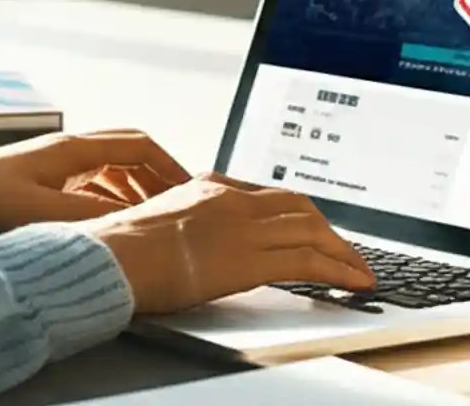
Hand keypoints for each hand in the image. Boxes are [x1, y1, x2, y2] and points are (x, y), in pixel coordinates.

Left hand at [0, 130, 189, 233]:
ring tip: (158, 214)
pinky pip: (95, 181)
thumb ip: (92, 216)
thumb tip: (134, 221)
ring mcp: (59, 162)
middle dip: (161, 175)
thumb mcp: (42, 213)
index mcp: (75, 149)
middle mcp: (71, 149)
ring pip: (115, 167)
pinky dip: (116, 196)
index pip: (140, 147)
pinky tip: (118, 220)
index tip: (193, 190)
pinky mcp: (47, 178)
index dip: (171, 167)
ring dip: (139, 187)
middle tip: (184, 202)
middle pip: (132, 152)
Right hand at [84, 173, 375, 313]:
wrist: (108, 258)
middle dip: (329, 228)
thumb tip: (194, 244)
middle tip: (346, 249)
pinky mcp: (249, 258)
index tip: (312, 229)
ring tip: (360, 270)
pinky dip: (338, 270)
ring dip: (343, 251)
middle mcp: (231, 198)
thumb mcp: (156, 222)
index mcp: (209, 186)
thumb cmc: (118, 248)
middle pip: (299, 206)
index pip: (268, 195)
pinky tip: (352, 282)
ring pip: (313, 230)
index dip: (298, 214)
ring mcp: (242, 226)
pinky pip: (308, 261)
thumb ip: (186, 225)